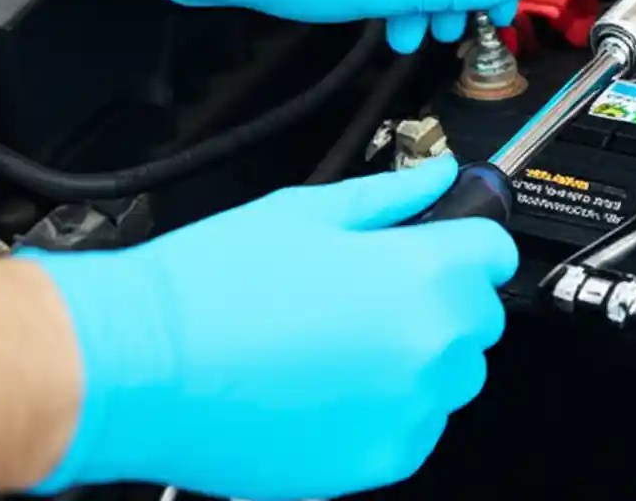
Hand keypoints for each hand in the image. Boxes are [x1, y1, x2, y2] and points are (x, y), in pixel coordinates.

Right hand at [20, 156, 516, 498]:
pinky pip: (416, 426)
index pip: (495, 251)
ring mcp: (412, 410)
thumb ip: (392, 196)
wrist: (141, 367)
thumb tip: (437, 176)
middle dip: (438, 299)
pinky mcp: (382, 459)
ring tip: (339, 343)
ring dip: (418, 357)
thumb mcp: (308, 212)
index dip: (464, 241)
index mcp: (426, 274)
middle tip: (368, 294)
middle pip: (478, 316)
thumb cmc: (211, 287)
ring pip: (450, 375)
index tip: (440, 245)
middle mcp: (433, 346)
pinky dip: (389, 409)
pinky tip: (329, 385)